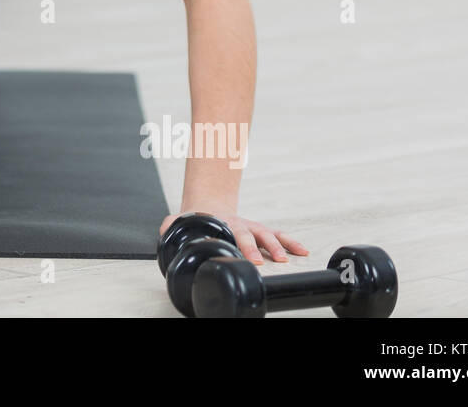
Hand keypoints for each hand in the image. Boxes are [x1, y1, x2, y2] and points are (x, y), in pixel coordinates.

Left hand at [159, 209, 307, 265]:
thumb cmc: (198, 220)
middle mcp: (239, 226)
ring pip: (266, 234)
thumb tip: (164, 230)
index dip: (231, 244)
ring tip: (286, 258)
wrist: (210, 207)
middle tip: (259, 260)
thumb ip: (171, 224)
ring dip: (277, 246)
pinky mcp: (261, 231)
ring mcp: (251, 228)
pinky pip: (278, 235)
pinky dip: (291, 242)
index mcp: (221, 225)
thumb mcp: (181, 219)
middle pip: (247, 235)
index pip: (226, 235)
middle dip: (253, 247)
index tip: (235, 254)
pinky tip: (302, 251)